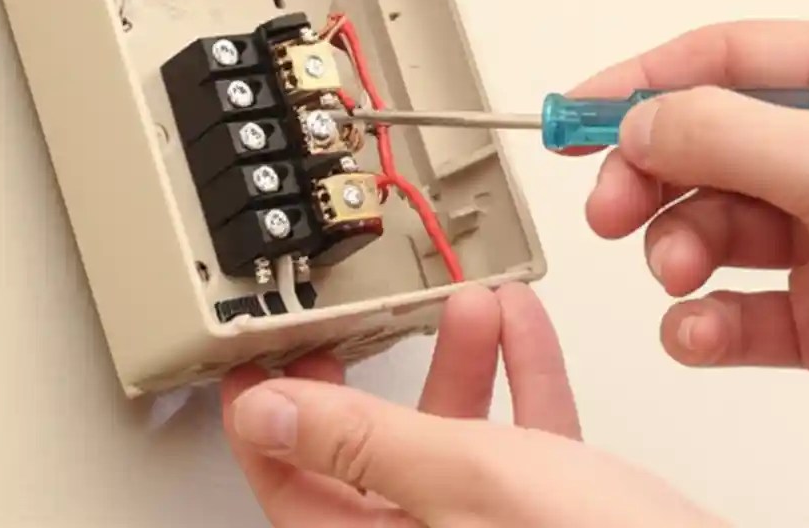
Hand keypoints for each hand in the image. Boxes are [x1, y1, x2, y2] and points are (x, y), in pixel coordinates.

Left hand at [221, 283, 723, 526]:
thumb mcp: (468, 479)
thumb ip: (367, 444)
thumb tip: (270, 415)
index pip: (293, 490)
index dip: (268, 420)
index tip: (256, 360)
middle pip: (369, 459)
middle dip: (371, 377)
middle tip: (346, 328)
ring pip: (452, 441)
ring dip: (458, 364)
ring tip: (462, 303)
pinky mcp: (551, 517)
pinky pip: (519, 442)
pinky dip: (520, 381)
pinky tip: (523, 329)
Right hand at [574, 21, 808, 526]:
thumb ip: (725, 133)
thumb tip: (639, 119)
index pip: (725, 60)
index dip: (642, 83)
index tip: (577, 112)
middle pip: (703, 146)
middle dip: (651, 178)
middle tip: (613, 207)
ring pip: (708, 228)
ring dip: (678, 251)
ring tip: (679, 273)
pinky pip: (729, 306)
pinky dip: (702, 320)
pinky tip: (701, 328)